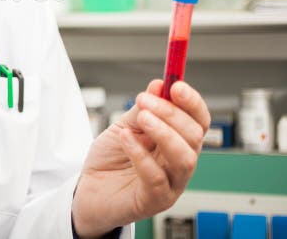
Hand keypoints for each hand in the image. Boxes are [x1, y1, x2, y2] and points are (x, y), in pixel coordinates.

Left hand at [71, 80, 210, 237]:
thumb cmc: (110, 161)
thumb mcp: (124, 127)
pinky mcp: (155, 200)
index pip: (198, 121)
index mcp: (177, 142)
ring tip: (141, 118)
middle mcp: (179, 163)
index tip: (176, 85)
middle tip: (145, 100)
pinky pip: (156, 178)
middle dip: (171, 113)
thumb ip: (141, 110)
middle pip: (194, 136)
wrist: (88, 191)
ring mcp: (171, 184)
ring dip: (163, 133)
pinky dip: (141, 155)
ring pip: (184, 158)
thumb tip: (158, 85)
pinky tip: (126, 139)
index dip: (192, 102)